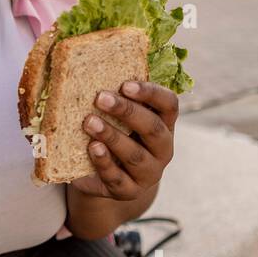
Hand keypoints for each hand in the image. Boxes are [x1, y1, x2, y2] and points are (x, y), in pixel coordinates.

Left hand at [71, 81, 178, 200]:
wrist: (103, 177)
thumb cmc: (112, 135)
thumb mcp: (117, 117)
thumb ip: (115, 97)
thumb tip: (88, 66)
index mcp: (164, 124)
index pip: (169, 104)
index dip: (150, 93)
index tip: (125, 84)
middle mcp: (163, 149)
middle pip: (153, 128)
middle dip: (128, 112)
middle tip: (100, 97)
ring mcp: (148, 173)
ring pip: (135, 155)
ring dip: (112, 136)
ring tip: (89, 122)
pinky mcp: (129, 191)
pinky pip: (118, 178)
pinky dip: (104, 162)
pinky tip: (92, 148)